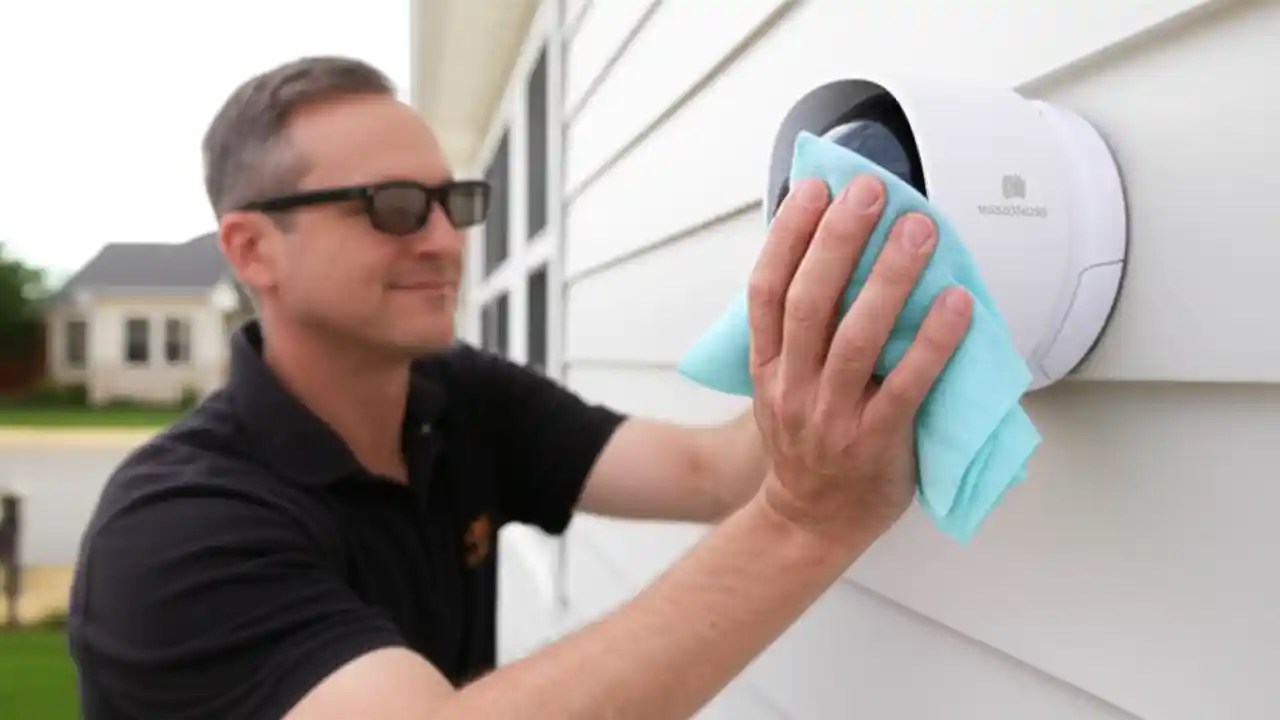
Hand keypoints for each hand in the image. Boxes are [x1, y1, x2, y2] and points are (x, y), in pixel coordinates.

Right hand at [746, 174, 972, 546]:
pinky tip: (955, 303)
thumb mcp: (780, 385)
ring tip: (918, 231)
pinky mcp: (876, 441)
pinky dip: (933, 342)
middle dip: (839, 240)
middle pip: (809, 302)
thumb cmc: (808, 445)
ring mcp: (832, 416)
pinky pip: (907, 386)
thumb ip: (797, 332)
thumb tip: (834, 256)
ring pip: (856, 338)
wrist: (813, 520)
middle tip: (871, 193)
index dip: (788, 236)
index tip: (814, 190)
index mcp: (768, 366)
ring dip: (889, 278)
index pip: (767, 290)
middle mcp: (793, 387)